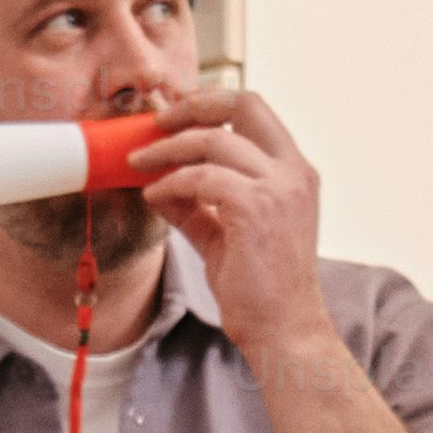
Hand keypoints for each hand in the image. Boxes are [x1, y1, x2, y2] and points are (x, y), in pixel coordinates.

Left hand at [114, 84, 330, 349]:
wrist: (282, 330)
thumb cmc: (259, 289)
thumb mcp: (223, 235)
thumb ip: (195, 206)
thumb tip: (157, 185)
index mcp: (294, 171)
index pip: (255, 110)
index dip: (212, 102)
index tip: (175, 115)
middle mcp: (293, 171)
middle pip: (242, 103)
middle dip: (192, 105)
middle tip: (154, 123)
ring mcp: (279, 187)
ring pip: (214, 139)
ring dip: (168, 147)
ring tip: (138, 162)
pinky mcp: (256, 208)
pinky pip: (201, 177)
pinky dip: (171, 181)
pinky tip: (154, 195)